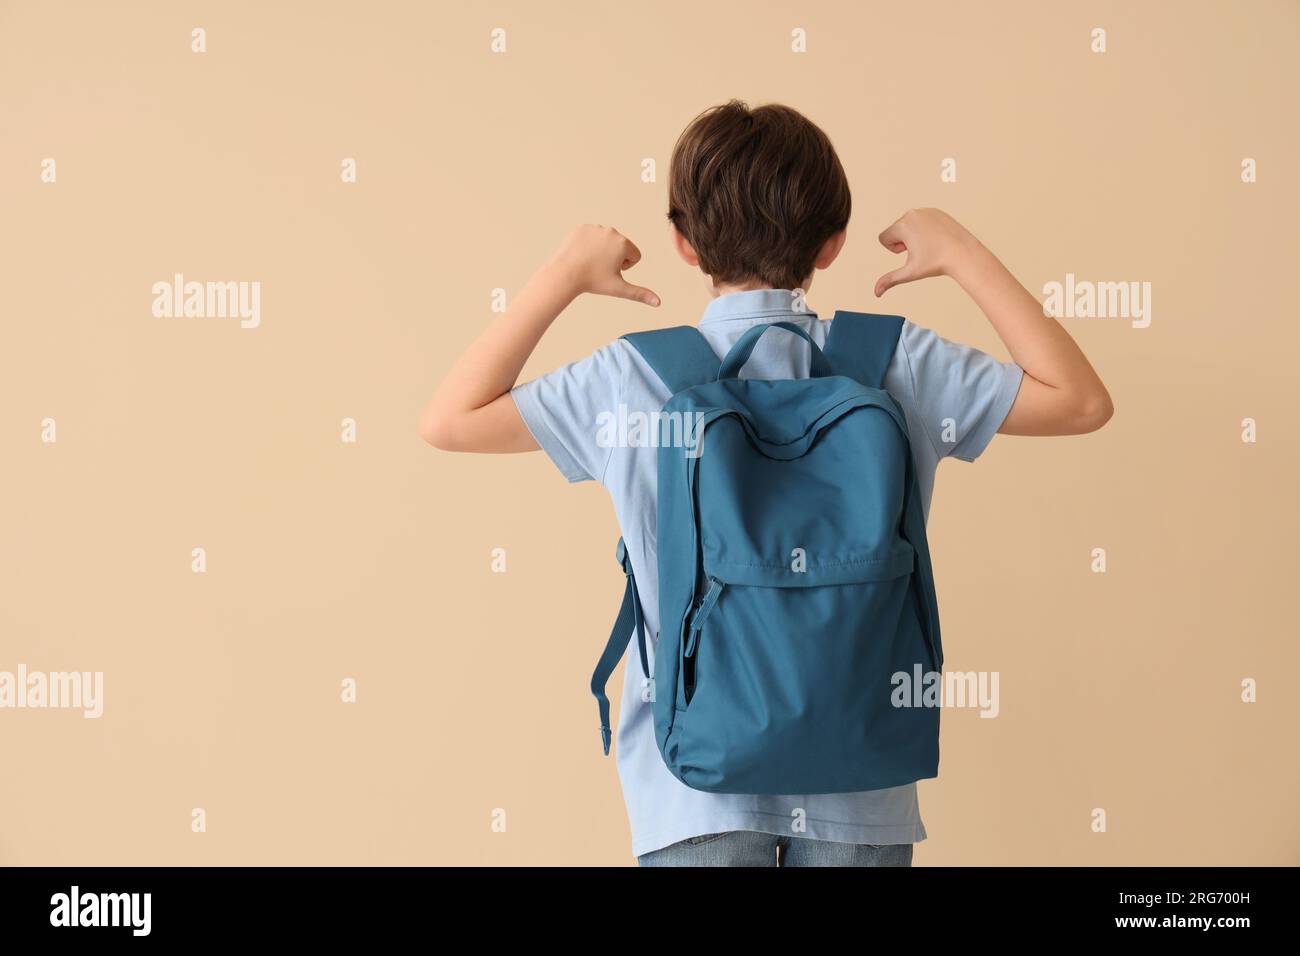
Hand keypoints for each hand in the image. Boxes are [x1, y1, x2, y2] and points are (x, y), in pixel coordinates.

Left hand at [546, 224, 660, 306]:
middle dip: (614, 258)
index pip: (635, 255)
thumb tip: (659, 303)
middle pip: (621, 247)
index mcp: (624, 244)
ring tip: (589, 262)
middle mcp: (612, 231)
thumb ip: (640, 294)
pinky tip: (581, 254)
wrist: (565, 274)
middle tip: (599, 268)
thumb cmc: (593, 282)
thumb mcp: (619, 289)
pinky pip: (592, 237)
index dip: (625, 267)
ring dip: (602, 251)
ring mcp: (596, 227)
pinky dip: (588, 245)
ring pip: (606, 242)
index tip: (610, 272)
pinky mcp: (582, 227)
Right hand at [874, 208, 978, 296]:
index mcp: (902, 225)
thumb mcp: (910, 272)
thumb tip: (876, 293)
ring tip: (929, 245)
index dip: (893, 249)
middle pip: (896, 231)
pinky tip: (937, 239)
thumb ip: (890, 280)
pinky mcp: (936, 211)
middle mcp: (912, 214)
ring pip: (909, 225)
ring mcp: (925, 211)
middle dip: (903, 242)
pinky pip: (922, 220)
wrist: (962, 253)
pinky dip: (925, 230)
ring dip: (913, 236)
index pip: (884, 237)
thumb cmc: (936, 263)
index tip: (908, 253)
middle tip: (921, 250)